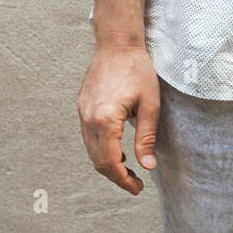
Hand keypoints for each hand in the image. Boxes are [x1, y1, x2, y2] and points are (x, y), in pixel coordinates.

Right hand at [78, 45, 159, 194]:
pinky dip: (101, 149)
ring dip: (107, 163)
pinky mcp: (82, 107)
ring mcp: (83, 113)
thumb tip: (147, 166)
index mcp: (105, 120)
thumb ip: (146, 138)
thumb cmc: (137, 70)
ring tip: (128, 168)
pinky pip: (88, 137)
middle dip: (116, 176)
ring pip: (91, 150)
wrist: (117, 44)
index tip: (137, 188)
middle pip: (98, 161)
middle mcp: (89, 119)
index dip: (123, 180)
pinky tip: (117, 148)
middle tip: (135, 183)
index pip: (110, 162)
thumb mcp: (150, 104)